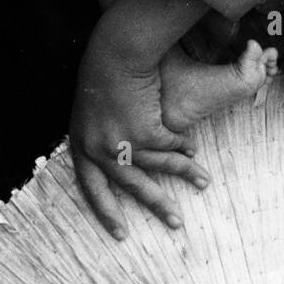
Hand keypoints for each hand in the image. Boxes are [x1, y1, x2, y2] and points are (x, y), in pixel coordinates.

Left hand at [70, 21, 209, 239]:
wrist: (115, 50)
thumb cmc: (102, 69)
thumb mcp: (89, 105)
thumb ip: (97, 130)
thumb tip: (109, 151)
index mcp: (80, 144)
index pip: (91, 187)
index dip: (106, 211)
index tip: (121, 232)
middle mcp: (99, 149)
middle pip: (130, 186)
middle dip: (156, 203)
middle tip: (175, 223)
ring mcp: (122, 143)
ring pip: (158, 167)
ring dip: (184, 174)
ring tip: (202, 182)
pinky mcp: (144, 133)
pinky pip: (169, 145)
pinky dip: (184, 147)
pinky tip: (195, 150)